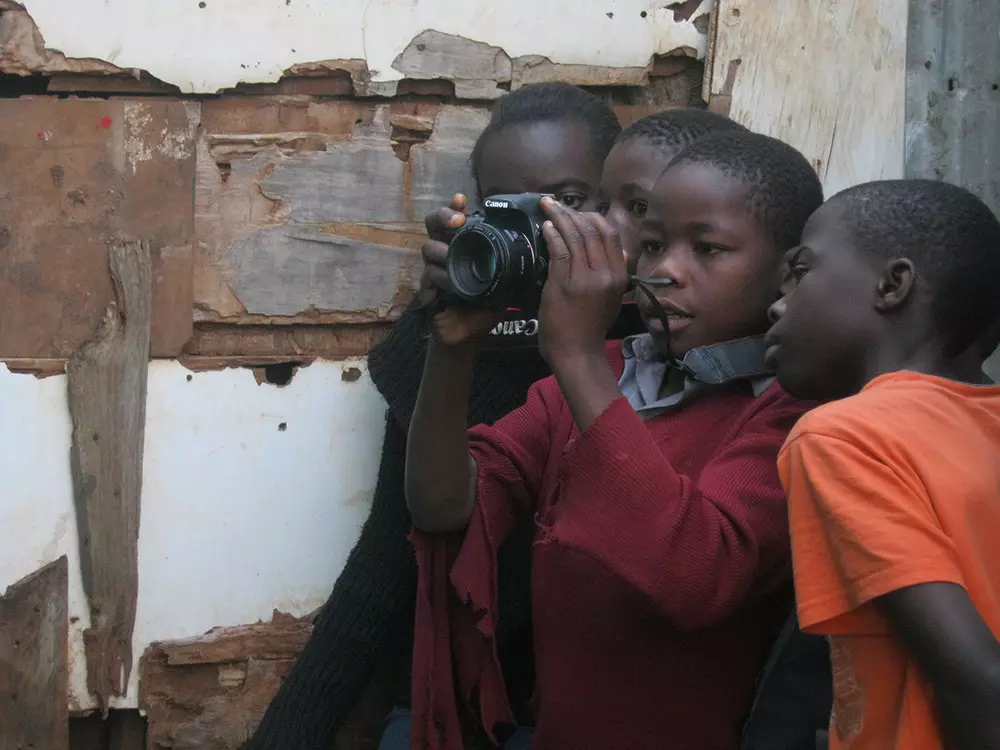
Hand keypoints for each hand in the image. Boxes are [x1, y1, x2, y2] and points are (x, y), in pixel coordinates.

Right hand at [419, 193, 499, 346]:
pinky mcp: (426, 287)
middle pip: (433, 223)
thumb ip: (514, 269)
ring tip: (452, 257)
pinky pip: (428, 276)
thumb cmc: (484, 306)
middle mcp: (445, 251)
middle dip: (444, 216)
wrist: (469, 336)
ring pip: (428, 248)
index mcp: (463, 245)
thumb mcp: (503, 284)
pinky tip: (451, 284)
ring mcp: (433, 268)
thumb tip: (538, 255)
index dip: (454, 206)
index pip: (455, 218)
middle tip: (458, 221)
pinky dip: (440, 278)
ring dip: (441, 251)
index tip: (461, 199)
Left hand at [538, 197, 627, 367]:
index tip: (579, 211)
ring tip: (548, 207)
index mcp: (619, 276)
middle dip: (573, 212)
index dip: (593, 218)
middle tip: (558, 204)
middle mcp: (605, 273)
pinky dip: (552, 235)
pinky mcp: (563, 284)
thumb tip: (623, 251)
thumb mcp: (613, 299)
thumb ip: (617, 274)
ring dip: (559, 218)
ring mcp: (584, 278)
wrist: (578, 352)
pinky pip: (559, 251)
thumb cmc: (592, 326)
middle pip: (591, 230)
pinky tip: (545, 227)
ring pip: (573, 236)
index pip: (610, 235)